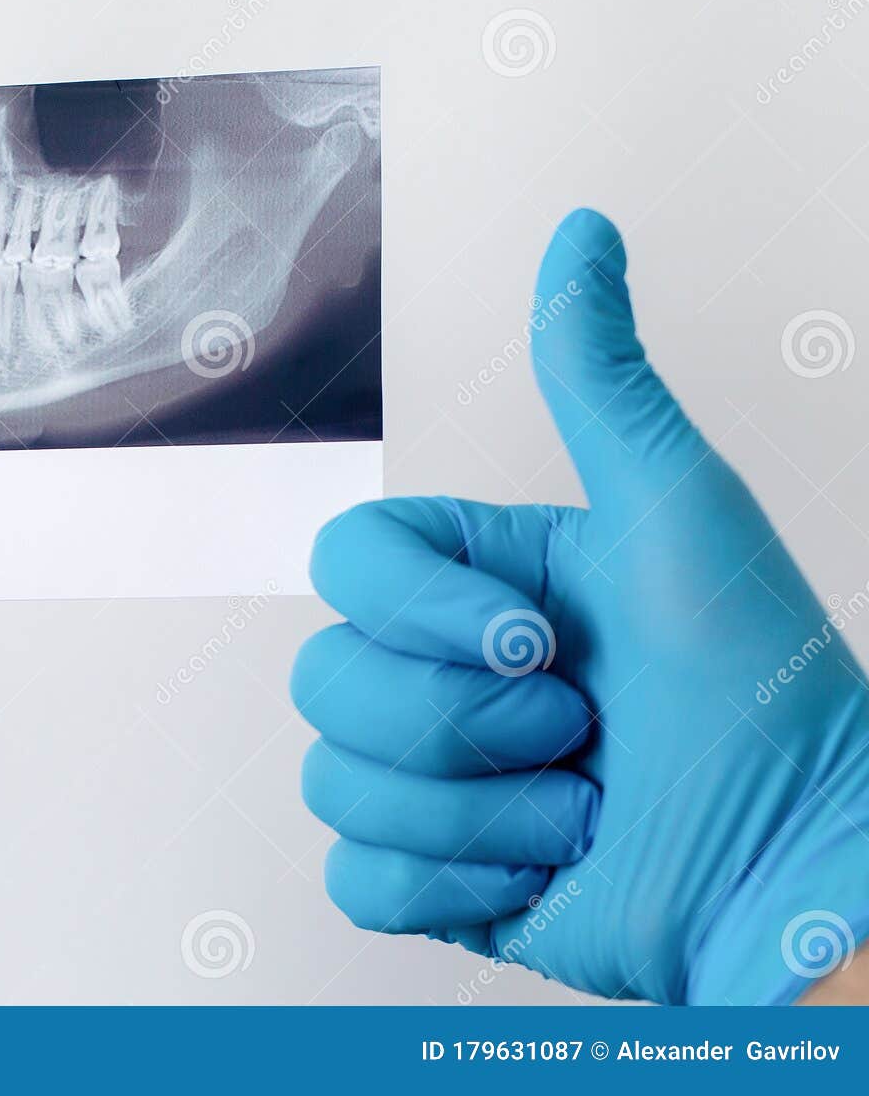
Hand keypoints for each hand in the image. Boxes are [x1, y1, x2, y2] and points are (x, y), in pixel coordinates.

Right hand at [293, 209, 868, 1003]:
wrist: (793, 872)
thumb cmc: (758, 694)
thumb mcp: (677, 511)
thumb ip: (600, 377)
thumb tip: (582, 232)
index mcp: (478, 586)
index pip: (344, 562)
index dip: (416, 611)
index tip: (532, 638)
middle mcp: (442, 676)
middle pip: (324, 680)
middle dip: (458, 724)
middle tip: (575, 728)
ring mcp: (434, 782)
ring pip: (335, 782)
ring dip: (473, 811)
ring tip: (573, 806)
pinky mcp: (436, 879)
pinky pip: (354, 879)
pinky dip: (446, 884)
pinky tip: (533, 871)